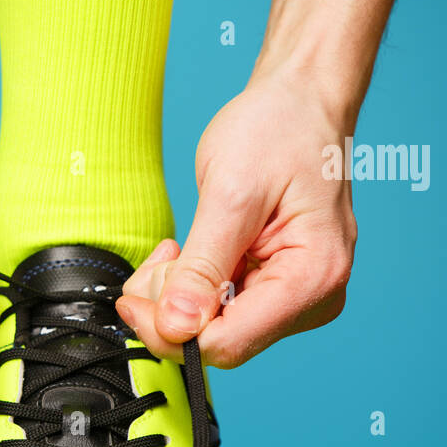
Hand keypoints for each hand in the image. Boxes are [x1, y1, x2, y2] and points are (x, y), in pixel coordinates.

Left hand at [116, 68, 357, 367]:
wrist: (300, 103)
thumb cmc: (278, 131)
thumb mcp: (230, 194)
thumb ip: (202, 266)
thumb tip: (177, 327)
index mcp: (312, 277)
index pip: (226, 343)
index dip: (170, 329)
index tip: (134, 297)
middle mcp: (313, 298)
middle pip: (216, 342)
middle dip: (170, 308)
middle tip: (161, 255)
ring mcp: (296, 298)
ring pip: (211, 329)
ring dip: (176, 294)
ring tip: (176, 245)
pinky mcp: (275, 290)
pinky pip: (218, 310)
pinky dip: (190, 287)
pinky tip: (190, 251)